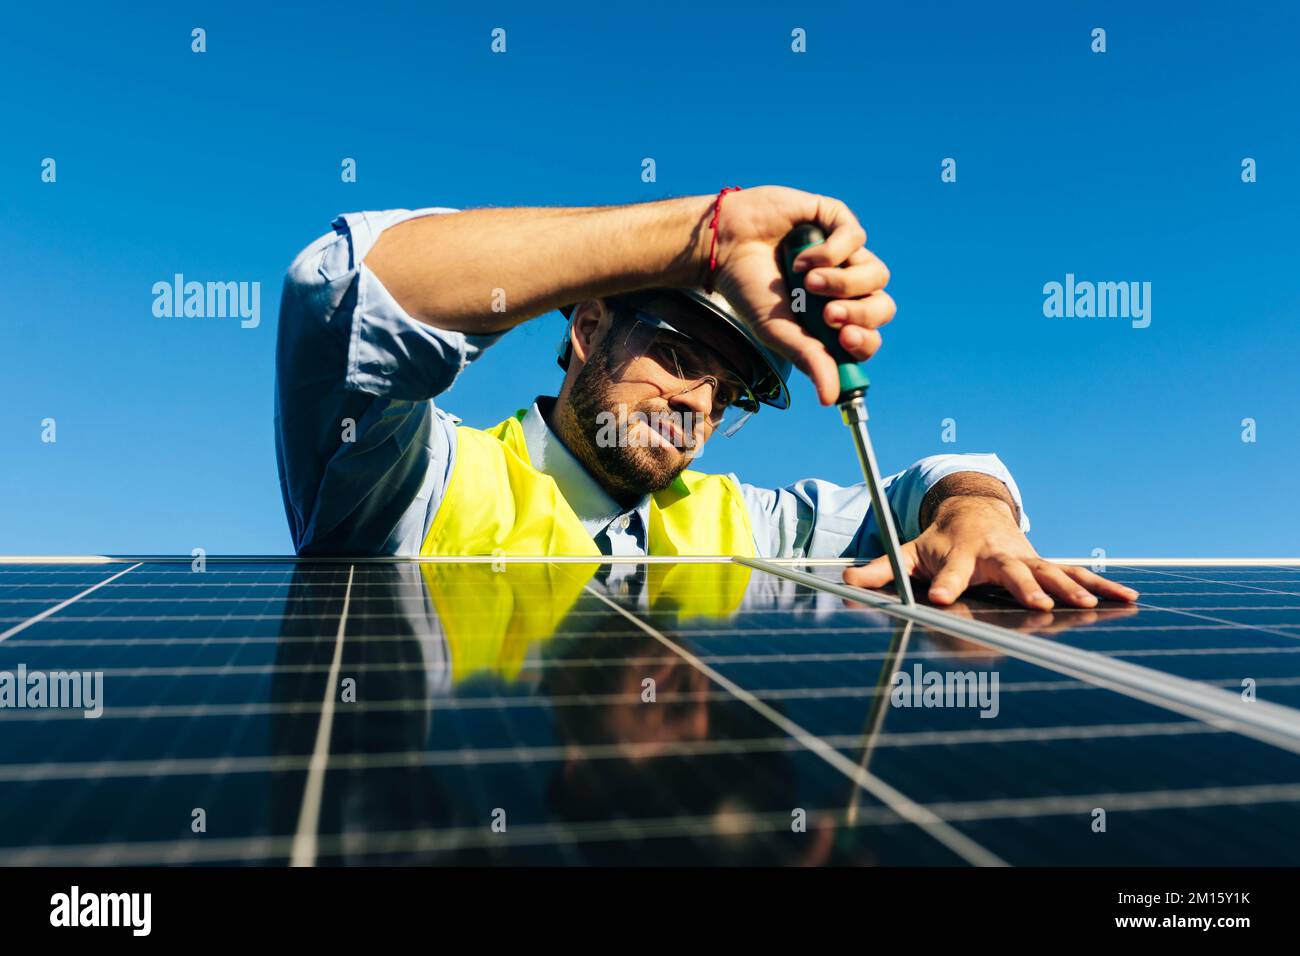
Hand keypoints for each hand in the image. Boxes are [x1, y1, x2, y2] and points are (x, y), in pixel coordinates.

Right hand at [709, 186, 894, 404]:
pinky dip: (832, 251)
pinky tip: (802, 257)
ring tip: (808, 282)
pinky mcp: (837, 220)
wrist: (724, 247)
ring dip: (843, 282)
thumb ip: (809, 360)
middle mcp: (847, 287)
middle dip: (860, 314)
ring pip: (876, 273)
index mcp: (834, 318)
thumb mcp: (779, 332)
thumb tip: (831, 399)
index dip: (864, 340)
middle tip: (829, 315)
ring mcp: (846, 253)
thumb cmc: (749, 291)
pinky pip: (856, 237)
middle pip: (882, 306)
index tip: (845, 340)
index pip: (869, 336)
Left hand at [842, 496, 1139, 610]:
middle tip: (1038, 605)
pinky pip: (1077, 575)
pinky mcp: (1046, 565)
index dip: (945, 583)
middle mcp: (998, 553)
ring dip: (1072, 589)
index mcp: (961, 552)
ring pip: (1052, 572)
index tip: (941, 601)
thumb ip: (878, 568)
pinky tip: (1131, 598)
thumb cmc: (938, 539)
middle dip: (1024, 587)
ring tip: (1089, 605)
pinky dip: (1103, 585)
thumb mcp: (906, 552)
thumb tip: (844, 579)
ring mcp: (1026, 558)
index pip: (950, 569)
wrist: (973, 511)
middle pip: (1012, 571)